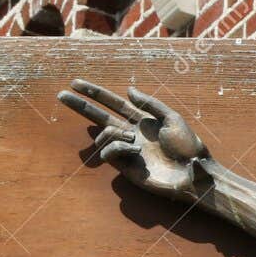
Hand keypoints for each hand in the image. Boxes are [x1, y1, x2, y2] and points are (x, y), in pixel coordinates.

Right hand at [57, 79, 208, 200]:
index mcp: (142, 120)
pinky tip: (133, 150)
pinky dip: (117, 146)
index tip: (75, 83)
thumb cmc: (189, 147)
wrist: (195, 173)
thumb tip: (128, 89)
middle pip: (100, 117)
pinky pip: (110, 152)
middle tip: (61, 95)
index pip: (113, 103)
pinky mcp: (127, 167)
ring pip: (104, 135)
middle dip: (81, 106)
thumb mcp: (172, 118)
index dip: (95, 93)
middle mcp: (132, 134)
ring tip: (132, 140)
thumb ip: (150, 103)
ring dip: (113, 133)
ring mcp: (128, 151)